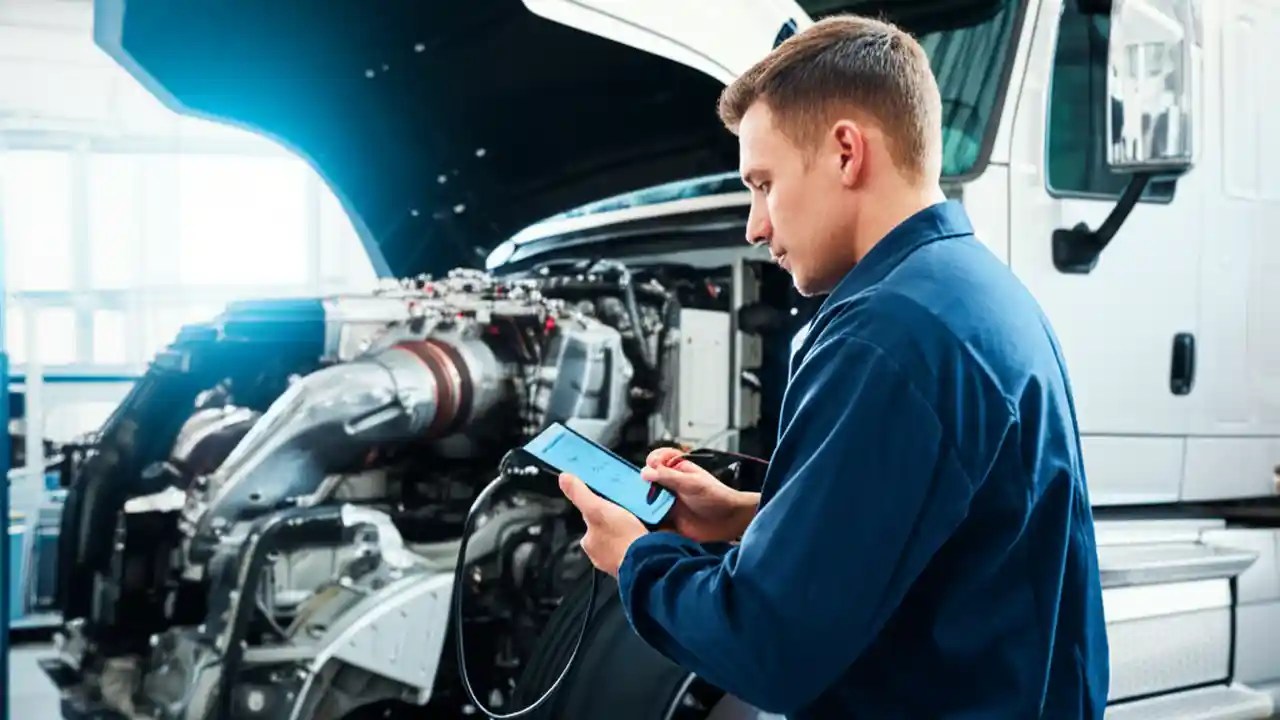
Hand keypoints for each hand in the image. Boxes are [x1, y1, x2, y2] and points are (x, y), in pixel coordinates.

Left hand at [558, 473, 647, 576]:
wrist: (648, 562)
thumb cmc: (621, 539)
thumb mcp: (597, 509)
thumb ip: (581, 494)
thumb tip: (564, 479)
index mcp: (590, 543)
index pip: (591, 523)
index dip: (600, 512)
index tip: (611, 505)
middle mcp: (603, 556)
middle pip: (608, 532)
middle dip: (618, 523)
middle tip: (630, 512)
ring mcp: (620, 562)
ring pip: (624, 542)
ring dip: (631, 533)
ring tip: (642, 520)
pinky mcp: (638, 565)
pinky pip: (639, 549)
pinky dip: (643, 542)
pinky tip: (651, 534)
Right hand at [639, 447, 759, 542]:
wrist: (730, 522)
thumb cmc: (717, 497)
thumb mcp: (692, 483)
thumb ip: (668, 477)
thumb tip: (645, 472)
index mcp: (677, 471)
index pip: (658, 460)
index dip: (653, 460)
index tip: (651, 465)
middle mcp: (671, 486)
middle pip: (648, 482)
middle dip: (641, 486)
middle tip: (641, 492)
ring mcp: (669, 503)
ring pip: (647, 502)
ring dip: (642, 506)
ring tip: (640, 509)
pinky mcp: (669, 521)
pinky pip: (653, 520)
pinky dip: (647, 522)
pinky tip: (645, 522)